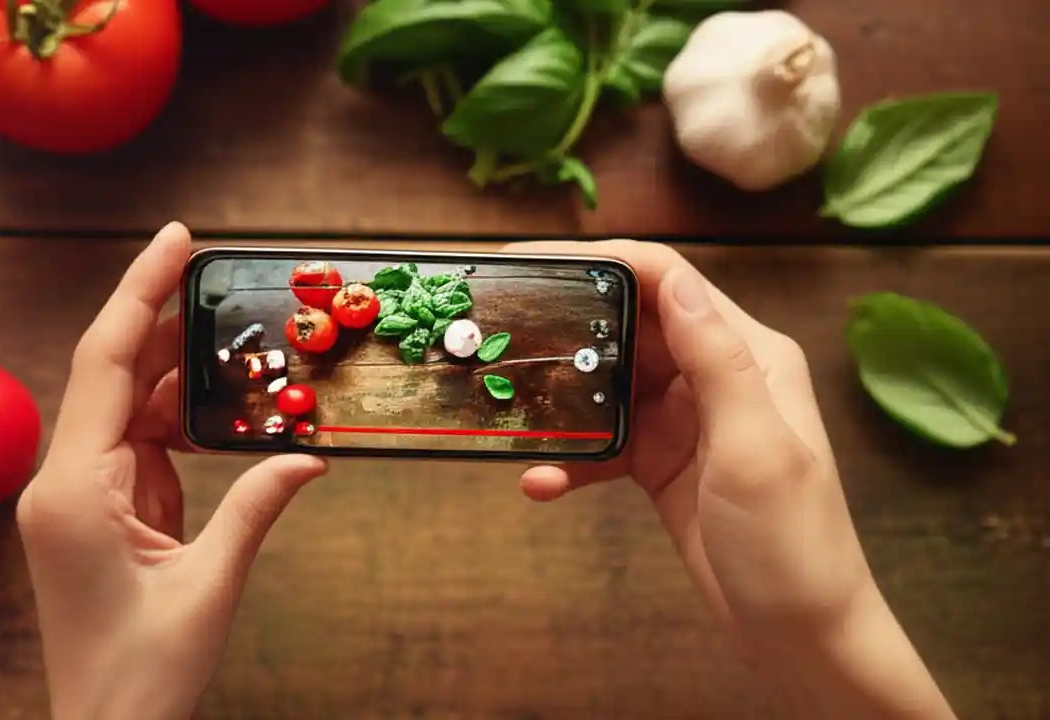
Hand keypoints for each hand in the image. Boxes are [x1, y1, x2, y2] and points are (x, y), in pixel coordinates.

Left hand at [17, 223, 327, 719]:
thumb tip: (310, 455)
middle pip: (114, 372)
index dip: (138, 292)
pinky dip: (180, 420)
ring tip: (238, 339)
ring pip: (129, 405)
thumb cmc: (142, 672)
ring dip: (180, 373)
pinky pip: (140, 444)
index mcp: (73, 490)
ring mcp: (78, 495)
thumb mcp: (210, 584)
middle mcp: (64, 480)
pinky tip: (221, 404)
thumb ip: (256, 507)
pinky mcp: (99, 510)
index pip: (105, 364)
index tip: (176, 239)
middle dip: (165, 321)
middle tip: (222, 278)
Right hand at [509, 241, 954, 719]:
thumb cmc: (794, 543)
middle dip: (564, 323)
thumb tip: (676, 281)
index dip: (602, 261)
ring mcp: (685, 420)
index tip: (533, 266)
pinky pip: (603, 444)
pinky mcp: (660, 462)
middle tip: (499, 328)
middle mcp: (715, 377)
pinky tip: (539, 482)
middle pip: (627, 324)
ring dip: (558, 396)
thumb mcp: (755, 447)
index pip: (669, 282)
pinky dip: (570, 460)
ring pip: (606, 382)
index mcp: (749, 355)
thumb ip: (717, 360)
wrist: (800, 634)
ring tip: (505, 402)